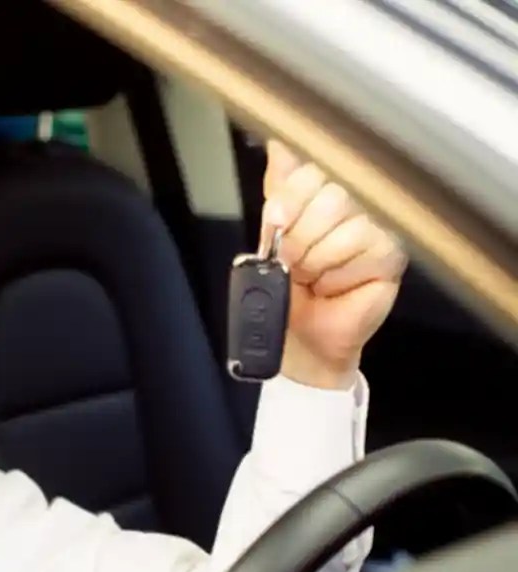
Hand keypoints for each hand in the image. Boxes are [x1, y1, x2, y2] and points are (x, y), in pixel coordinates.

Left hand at [262, 140, 407, 388]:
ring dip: (317, 260)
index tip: (276, 222)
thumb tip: (279, 143)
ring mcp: (380, 225)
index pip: (313, 170)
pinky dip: (338, 274)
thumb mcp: (272, 232)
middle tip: (295, 261)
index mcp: (325, 190)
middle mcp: (357, 201)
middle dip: (300, 235)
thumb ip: (279, 188)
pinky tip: (335, 284)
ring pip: (347, 225)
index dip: (289, 198)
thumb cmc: (288, 284)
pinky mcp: (393, 254)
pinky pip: (365, 250)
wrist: (299, 333)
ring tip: (314, 276)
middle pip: (332, 194)